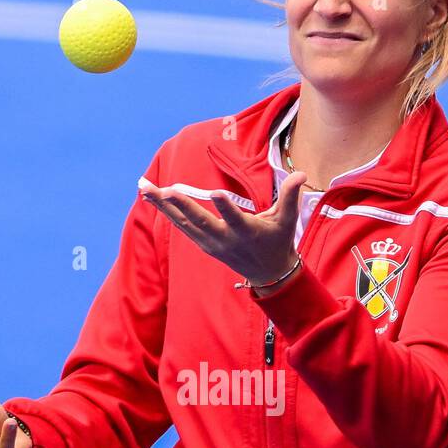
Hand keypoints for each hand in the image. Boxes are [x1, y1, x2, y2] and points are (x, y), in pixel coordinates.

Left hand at [139, 169, 307, 286]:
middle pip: (200, 221)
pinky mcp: (203, 244)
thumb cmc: (277, 242)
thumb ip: (290, 196)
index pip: (236, 218)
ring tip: (145, 189)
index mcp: (247, 232)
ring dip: (164, 206)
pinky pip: (182, 227)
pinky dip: (167, 213)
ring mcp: (211, 243)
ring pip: (184, 223)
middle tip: (163, 190)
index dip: (226, 207)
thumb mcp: (287, 221)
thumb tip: (302, 173)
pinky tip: (152, 199)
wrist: (268, 274)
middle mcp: (225, 239)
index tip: (215, 193)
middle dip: (181, 206)